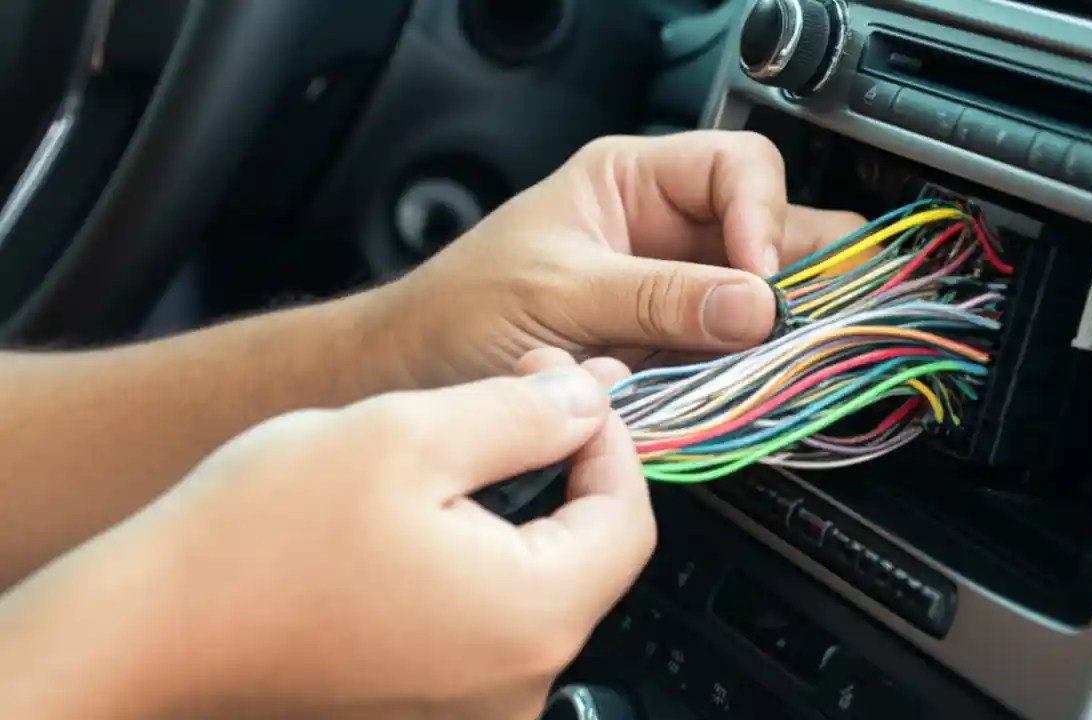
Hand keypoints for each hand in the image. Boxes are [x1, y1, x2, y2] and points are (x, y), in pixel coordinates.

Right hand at [0, 351, 650, 719]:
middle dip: (562, 465)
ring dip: (517, 508)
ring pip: (535, 582)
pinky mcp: (429, 708)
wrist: (147, 628)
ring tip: (457, 450)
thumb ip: (524, 414)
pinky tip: (423, 517)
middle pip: (586, 552)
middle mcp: (516, 682)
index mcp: (531, 617)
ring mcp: (472, 707)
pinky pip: (485, 620)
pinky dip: (478, 560)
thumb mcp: (409, 434)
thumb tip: (589, 402)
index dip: (608, 437)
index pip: (627, 515)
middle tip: (513, 397)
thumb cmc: (256, 540)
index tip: (566, 385)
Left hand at [377, 130, 865, 386]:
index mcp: (635, 183)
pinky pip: (739, 355)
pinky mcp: (676, 355)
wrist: (417, 380)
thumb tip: (756, 304)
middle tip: (803, 325)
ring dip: (780, 331)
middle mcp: (667, 233)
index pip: (740, 168)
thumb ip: (657, 297)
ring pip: (767, 299)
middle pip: (772, 230)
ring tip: (786, 364)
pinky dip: (757, 372)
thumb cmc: (459, 311)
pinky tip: (764, 388)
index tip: (761, 279)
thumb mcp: (558, 293)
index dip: (763, 217)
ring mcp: (676, 298)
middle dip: (796, 275)